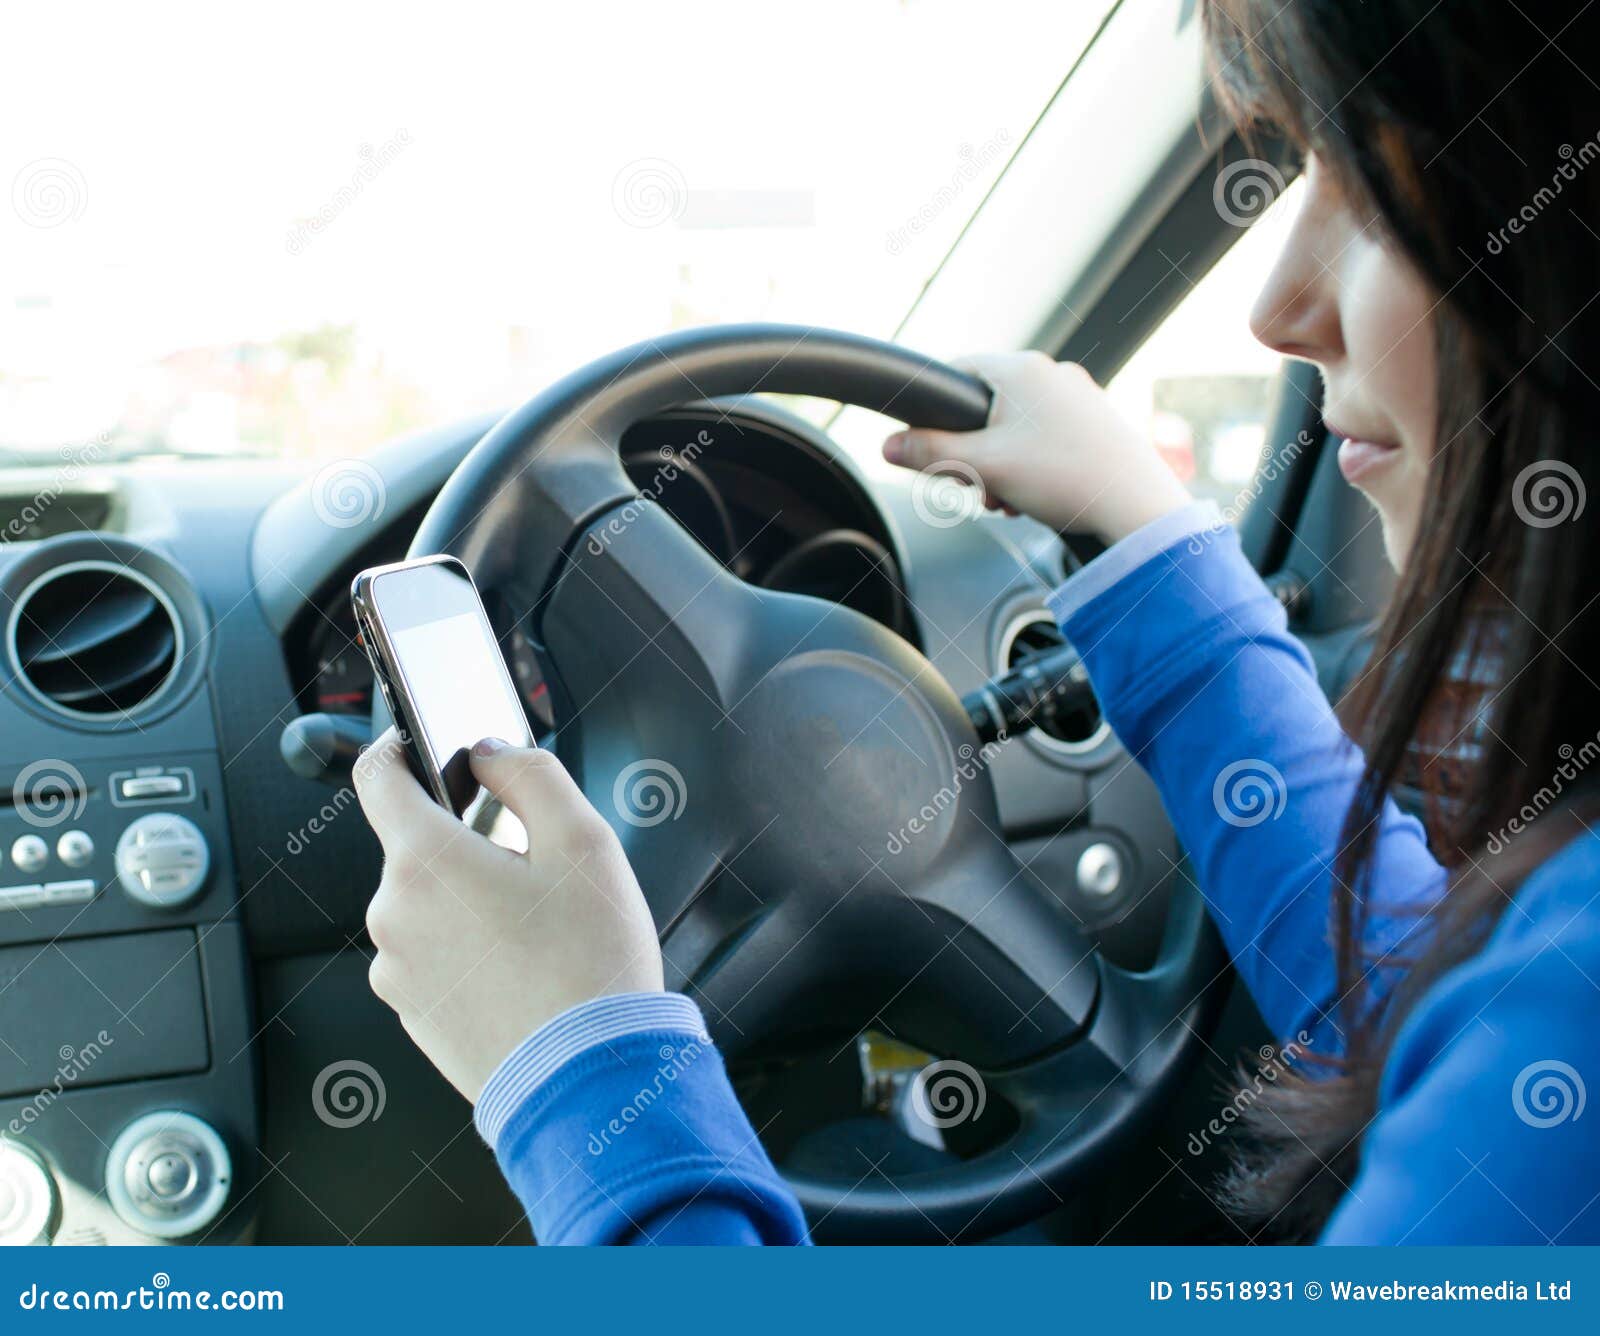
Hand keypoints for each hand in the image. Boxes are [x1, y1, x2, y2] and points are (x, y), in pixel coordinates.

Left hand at [353, 731, 662, 1102]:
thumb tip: (490, 750)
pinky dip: (466, 950)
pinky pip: (431, 957)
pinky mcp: (412, 1014)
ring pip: (426, 905)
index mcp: (424, 862)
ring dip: (468, 901)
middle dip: (465, 842)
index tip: (425, 744)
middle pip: (415, 848)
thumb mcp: (584, 843)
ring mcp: (396, 971)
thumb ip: (530, 774)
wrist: (588, 1081)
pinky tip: (523, 969)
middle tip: (532, 866)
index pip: (377, 775)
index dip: (401, 746)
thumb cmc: (590, 966)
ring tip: (537, 931)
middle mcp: (392, 915)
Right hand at [882, 351, 1191, 543]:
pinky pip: (1044, 439)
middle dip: (972, 452)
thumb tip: (887, 445)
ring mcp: (1077, 397)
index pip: (955, 372)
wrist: (1136, 506)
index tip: (928, 445)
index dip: (934, 411)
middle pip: (984, 406)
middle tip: (977, 486)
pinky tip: (1035, 497)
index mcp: (1021, 369)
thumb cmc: (1066, 477)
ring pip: (1014, 427)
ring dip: (1000, 465)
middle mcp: (1051, 373)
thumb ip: (929, 454)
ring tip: (1009, 498)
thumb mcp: (984, 468)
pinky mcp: (1094, 424)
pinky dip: (1029, 466)